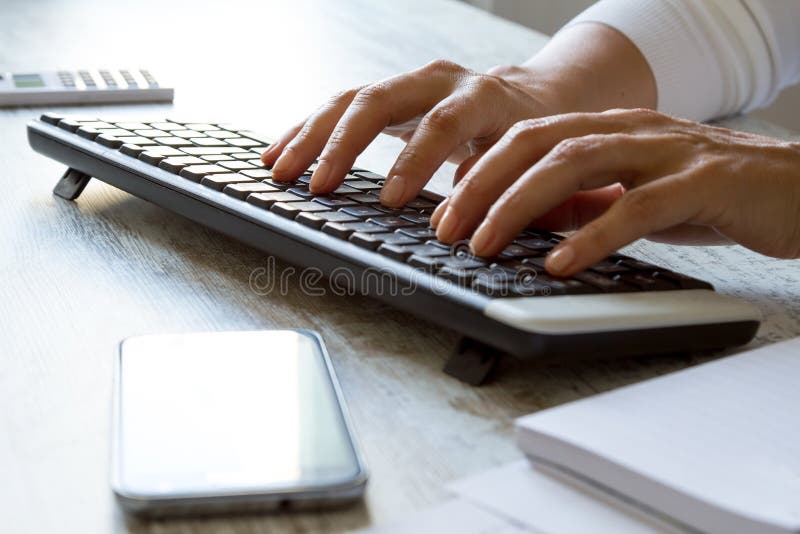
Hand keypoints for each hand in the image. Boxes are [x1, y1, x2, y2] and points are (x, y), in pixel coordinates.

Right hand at [260, 59, 571, 205]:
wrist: (532, 100)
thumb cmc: (529, 137)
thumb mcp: (526, 162)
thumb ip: (496, 185)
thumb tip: (453, 223)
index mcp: (480, 96)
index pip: (441, 123)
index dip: (414, 162)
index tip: (389, 202)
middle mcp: (437, 81)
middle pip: (377, 99)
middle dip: (340, 144)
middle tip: (315, 186)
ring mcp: (408, 86)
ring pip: (348, 100)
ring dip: (309, 136)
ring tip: (278, 170)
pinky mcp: (388, 98)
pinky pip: (340, 108)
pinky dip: (308, 131)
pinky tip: (280, 152)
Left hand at [430, 108, 799, 275]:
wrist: (799, 188)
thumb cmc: (709, 195)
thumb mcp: (630, 197)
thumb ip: (583, 204)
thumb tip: (525, 225)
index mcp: (608, 130)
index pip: (526, 140)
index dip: (478, 174)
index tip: (443, 214)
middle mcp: (630, 130)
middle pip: (538, 144)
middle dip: (482, 187)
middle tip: (444, 230)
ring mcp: (666, 151)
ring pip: (575, 164)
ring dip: (519, 206)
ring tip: (483, 244)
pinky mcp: (703, 183)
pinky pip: (637, 207)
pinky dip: (592, 235)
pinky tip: (559, 263)